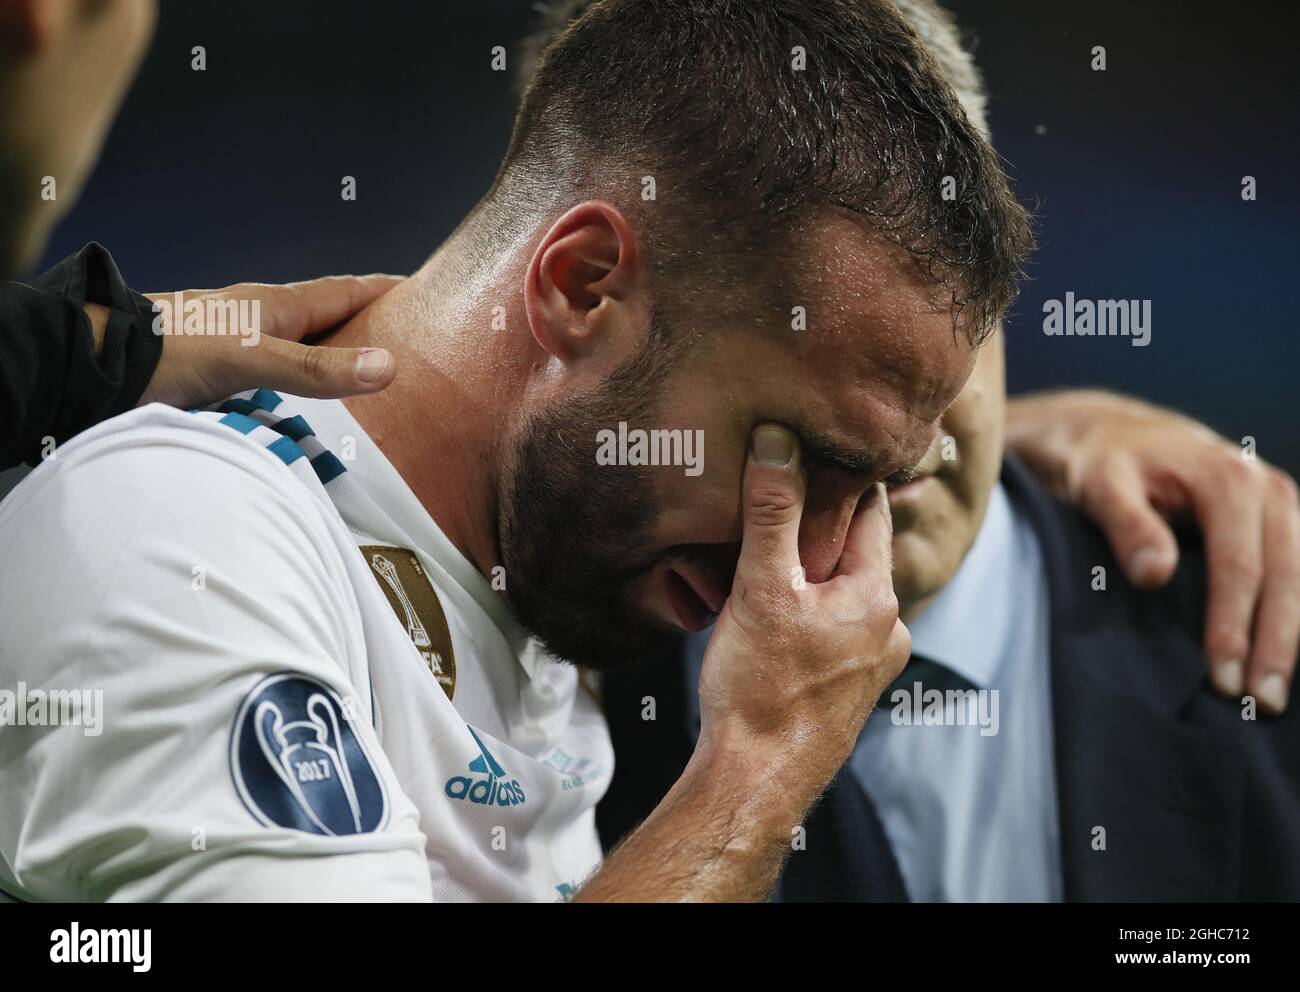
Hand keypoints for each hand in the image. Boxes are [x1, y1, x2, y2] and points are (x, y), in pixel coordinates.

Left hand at [124, 274, 401, 407]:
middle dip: (372, 332)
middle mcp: (265, 323)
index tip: (427, 295)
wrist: (96, 365)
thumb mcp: (252, 357)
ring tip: (376, 394)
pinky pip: (282, 384)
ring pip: (306, 355)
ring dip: (338, 368)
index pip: (348, 291)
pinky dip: (307, 397)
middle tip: (415, 354)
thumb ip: (316, 367)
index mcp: (278, 305)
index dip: (388, 291)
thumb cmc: (170, 351)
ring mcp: (244, 350)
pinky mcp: (224, 380)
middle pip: (332, 323)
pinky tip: (314, 420)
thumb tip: (388, 366)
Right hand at [696, 423, 910, 804]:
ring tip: (760, 561)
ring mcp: (869, 663)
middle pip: (854, 551)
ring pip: (840, 592)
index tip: (812, 451)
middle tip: (772, 500)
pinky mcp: (846, 689)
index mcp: (877, 596)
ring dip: (808, 573)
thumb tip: (779, 440)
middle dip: (816, 528)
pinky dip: (805, 611)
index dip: (839, 478)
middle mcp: (887, 627)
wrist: (755, 781)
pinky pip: (830, 628)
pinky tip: (767, 616)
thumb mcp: (761, 586)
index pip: (870, 510)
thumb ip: (772, 511)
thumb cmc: (761, 689)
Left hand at [1007, 390, 1299, 713]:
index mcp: (1229, 479)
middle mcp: (1269, 489)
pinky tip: (1289, 658)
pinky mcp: (1281, 525)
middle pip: (1286, 576)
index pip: (1240, 565)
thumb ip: (1126, 524)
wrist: (1113, 435)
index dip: (1234, 624)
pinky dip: (1296, 614)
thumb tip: (1155, 572)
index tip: (1223, 676)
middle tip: (1258, 701)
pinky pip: (1299, 573)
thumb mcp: (1100, 484)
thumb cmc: (1104, 462)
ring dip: (1293, 636)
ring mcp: (1282, 507)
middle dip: (1276, 643)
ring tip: (1273, 694)